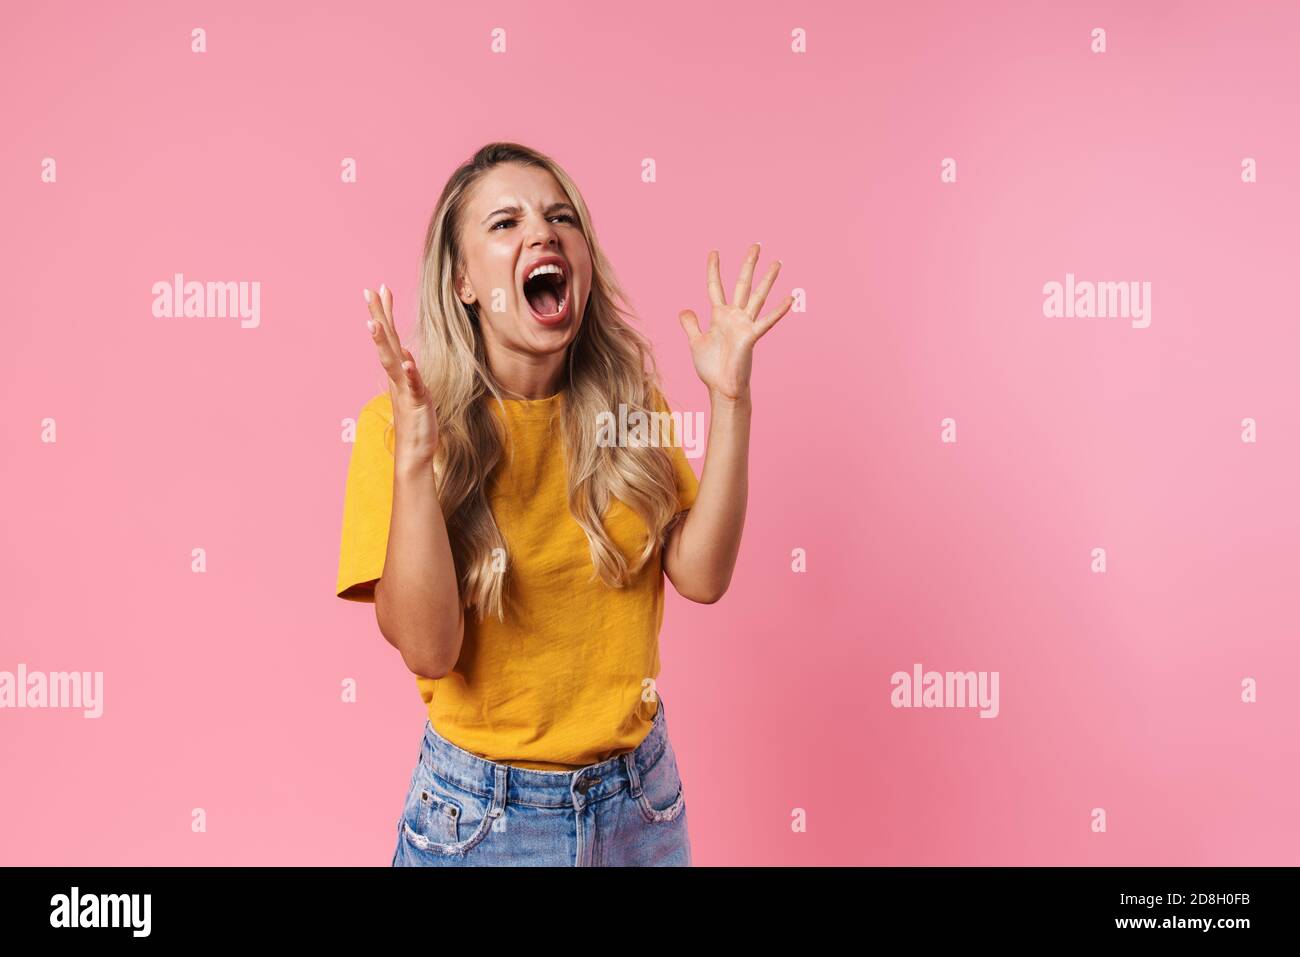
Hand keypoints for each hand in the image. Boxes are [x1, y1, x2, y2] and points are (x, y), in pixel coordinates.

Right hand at [364, 284, 439, 466]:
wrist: (415, 453)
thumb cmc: (416, 423)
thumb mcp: (414, 391)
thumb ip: (408, 372)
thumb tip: (403, 352)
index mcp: (398, 372)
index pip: (390, 337)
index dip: (385, 313)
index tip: (381, 289)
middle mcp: (397, 377)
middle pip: (385, 342)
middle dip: (378, 316)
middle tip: (368, 292)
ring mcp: (404, 390)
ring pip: (392, 361)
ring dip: (383, 343)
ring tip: (375, 323)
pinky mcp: (416, 403)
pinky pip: (412, 386)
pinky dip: (410, 374)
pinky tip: (407, 361)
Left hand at [678, 244, 792, 401]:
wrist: (721, 387)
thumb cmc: (711, 367)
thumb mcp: (696, 342)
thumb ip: (691, 324)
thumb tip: (685, 309)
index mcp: (720, 316)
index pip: (715, 287)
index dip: (713, 269)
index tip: (714, 252)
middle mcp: (734, 316)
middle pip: (742, 284)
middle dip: (748, 264)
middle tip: (755, 245)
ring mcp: (744, 325)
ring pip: (757, 296)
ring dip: (767, 279)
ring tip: (777, 262)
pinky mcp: (751, 336)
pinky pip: (766, 320)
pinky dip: (778, 310)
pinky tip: (790, 297)